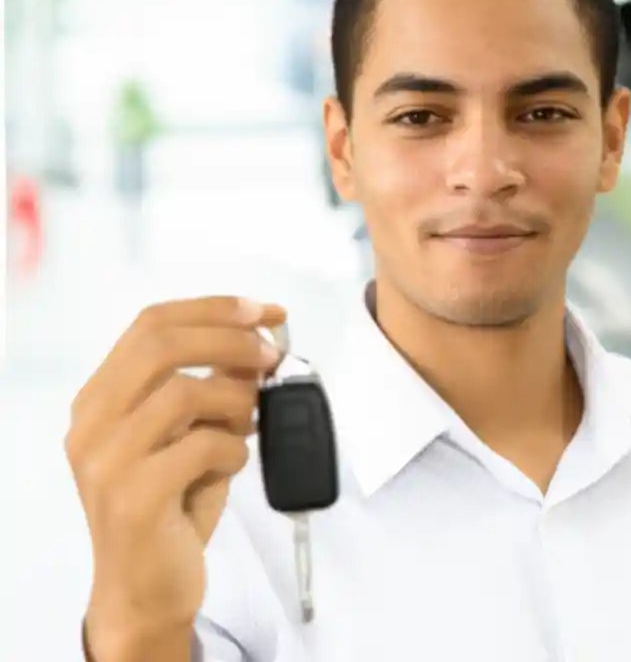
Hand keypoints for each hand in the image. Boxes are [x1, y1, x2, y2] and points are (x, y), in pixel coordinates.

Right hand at [67, 297, 285, 660]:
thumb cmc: (170, 509)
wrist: (145, 589)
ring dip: (235, 401)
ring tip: (249, 423)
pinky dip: (234, 449)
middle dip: (230, 339)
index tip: (265, 311)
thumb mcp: (191, 437)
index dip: (215, 309)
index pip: (151, 324)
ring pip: (182, 393)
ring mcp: (106, 461)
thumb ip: (213, 390)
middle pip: (161, 344)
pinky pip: (201, 446)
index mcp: (100, 400)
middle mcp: (91, 424)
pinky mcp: (133, 497)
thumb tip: (257, 345)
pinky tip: (234, 463)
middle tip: (271, 357)